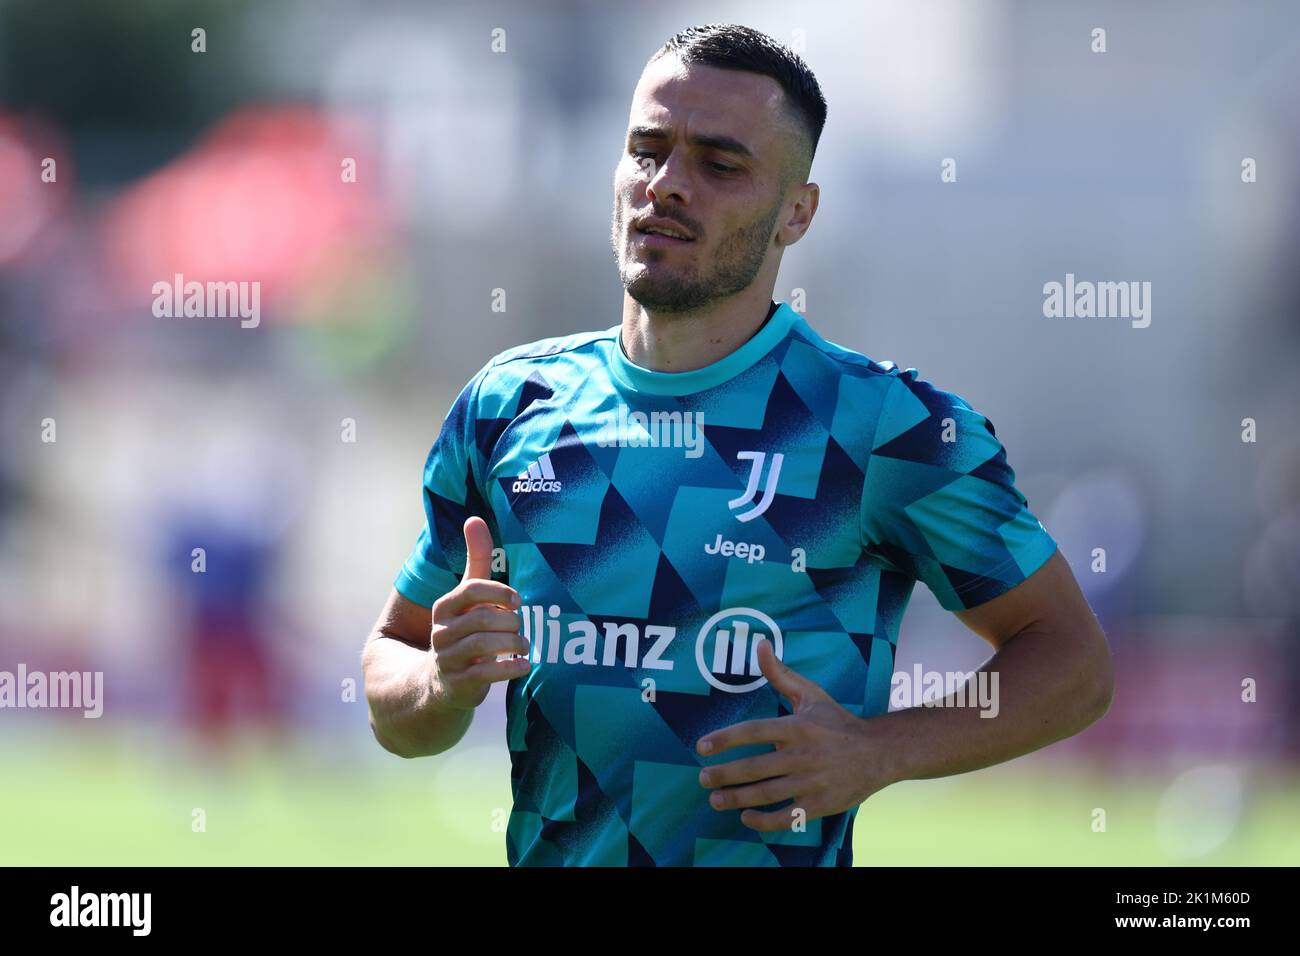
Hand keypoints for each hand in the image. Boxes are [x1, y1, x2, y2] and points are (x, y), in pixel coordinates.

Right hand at [428, 516, 527, 710]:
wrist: (441, 681)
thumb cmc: (465, 628)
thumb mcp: (468, 596)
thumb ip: (475, 560)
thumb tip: (474, 518)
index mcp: (444, 606)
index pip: (471, 590)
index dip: (498, 592)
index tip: (518, 600)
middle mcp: (441, 631)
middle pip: (482, 618)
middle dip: (510, 622)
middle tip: (521, 626)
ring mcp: (447, 659)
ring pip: (484, 646)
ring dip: (513, 644)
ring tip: (524, 645)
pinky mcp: (458, 684)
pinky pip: (485, 675)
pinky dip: (510, 669)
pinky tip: (524, 665)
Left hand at [695, 639, 895, 831]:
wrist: (880, 752)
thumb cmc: (838, 722)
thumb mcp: (811, 694)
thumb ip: (781, 674)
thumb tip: (760, 644)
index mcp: (798, 726)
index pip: (754, 732)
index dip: (725, 739)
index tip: (701, 746)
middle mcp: (803, 754)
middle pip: (755, 767)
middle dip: (724, 774)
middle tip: (703, 777)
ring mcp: (812, 782)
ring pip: (767, 794)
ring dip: (737, 798)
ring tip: (715, 799)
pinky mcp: (821, 804)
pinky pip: (787, 816)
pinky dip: (765, 821)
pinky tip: (746, 818)